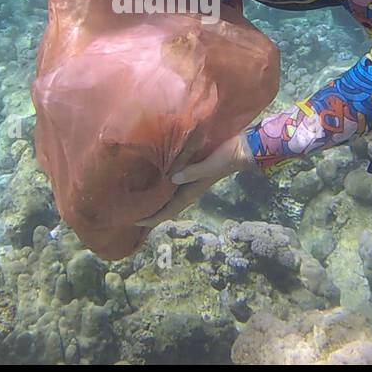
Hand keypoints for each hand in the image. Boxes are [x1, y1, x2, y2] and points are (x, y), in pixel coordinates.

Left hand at [135, 133, 255, 227]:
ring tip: (137, 202)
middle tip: (129, 214)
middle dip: (149, 214)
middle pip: (166, 208)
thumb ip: (192, 172)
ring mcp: (190, 183)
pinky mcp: (192, 173)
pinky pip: (172, 187)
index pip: (168, 210)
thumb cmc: (226, 156)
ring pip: (168, 198)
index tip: (134, 221)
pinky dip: (161, 190)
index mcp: (191, 191)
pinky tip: (153, 184)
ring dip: (154, 203)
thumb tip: (172, 178)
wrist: (243, 149)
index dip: (152, 218)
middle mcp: (189, 190)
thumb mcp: (210, 165)